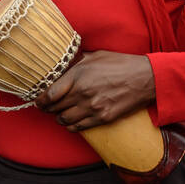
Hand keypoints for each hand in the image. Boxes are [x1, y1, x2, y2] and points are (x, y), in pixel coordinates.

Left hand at [34, 52, 155, 130]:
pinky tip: (71, 122)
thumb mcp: (95, 56)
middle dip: (48, 109)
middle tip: (46, 108)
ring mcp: (93, 108)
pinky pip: (79, 127)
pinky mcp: (102, 118)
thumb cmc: (121, 64)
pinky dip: (71, 126)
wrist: (145, 78)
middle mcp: (82, 94)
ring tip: (59, 115)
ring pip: (65, 120)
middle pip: (55, 108)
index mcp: (78, 76)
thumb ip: (77, 63)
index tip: (38, 101)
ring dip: (59, 118)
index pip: (50, 94)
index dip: (40, 100)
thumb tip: (63, 67)